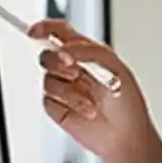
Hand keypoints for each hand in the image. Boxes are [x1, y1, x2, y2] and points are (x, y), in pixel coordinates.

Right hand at [30, 19, 152, 160]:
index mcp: (86, 53)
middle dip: (56, 62)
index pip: (60, 33)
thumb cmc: (127, 101)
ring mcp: (64, 87)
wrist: (125, 134)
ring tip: (92, 101)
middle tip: (75, 71)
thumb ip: (89, 52)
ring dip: (70, 91)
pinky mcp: (57, 107)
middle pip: (47, 55)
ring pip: (48, 79)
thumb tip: (63, 50)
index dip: (44, 28)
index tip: (34, 31)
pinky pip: (48, 100)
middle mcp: (72, 68)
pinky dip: (69, 105)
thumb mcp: (115, 67)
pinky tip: (87, 111)